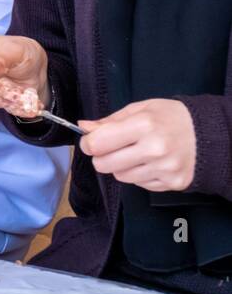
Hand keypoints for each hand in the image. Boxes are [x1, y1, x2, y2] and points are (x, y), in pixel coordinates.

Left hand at [78, 99, 196, 191]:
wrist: (210, 134)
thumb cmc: (172, 118)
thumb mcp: (141, 109)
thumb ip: (109, 120)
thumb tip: (83, 128)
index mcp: (144, 125)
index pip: (97, 144)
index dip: (88, 143)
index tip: (90, 141)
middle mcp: (154, 149)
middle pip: (104, 165)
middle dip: (102, 157)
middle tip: (112, 148)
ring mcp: (164, 168)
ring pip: (120, 176)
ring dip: (121, 166)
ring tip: (136, 153)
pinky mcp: (172, 183)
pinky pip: (139, 184)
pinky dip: (139, 175)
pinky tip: (151, 162)